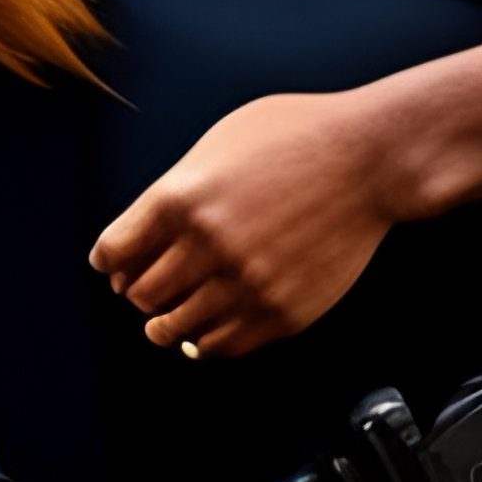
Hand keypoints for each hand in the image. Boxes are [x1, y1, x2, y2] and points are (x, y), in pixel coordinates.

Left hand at [89, 90, 401, 360]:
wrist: (370, 158)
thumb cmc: (299, 136)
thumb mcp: (218, 142)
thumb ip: (177, 189)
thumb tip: (146, 231)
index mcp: (180, 198)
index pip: (113, 253)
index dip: (110, 262)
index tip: (113, 266)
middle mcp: (207, 245)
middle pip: (141, 294)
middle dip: (136, 292)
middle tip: (141, 290)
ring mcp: (245, 283)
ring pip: (176, 328)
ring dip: (165, 326)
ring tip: (165, 322)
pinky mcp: (280, 312)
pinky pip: (224, 345)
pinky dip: (206, 343)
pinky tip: (205, 333)